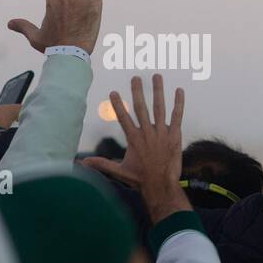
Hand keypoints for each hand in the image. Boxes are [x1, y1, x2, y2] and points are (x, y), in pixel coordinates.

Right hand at [92, 75, 187, 222]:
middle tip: (136, 77)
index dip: (118, 105)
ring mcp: (162, 133)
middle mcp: (147, 133)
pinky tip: (179, 90)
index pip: (123, 118)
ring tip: (157, 76)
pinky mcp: (175, 136)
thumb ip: (101, 163)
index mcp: (134, 139)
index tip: (113, 92)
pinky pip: (177, 116)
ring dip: (158, 91)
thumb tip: (83, 163)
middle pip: (141, 108)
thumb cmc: (140, 179)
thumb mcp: (119, 171)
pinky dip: (179, 103)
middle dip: (138, 91)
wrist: (161, 186)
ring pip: (160, 108)